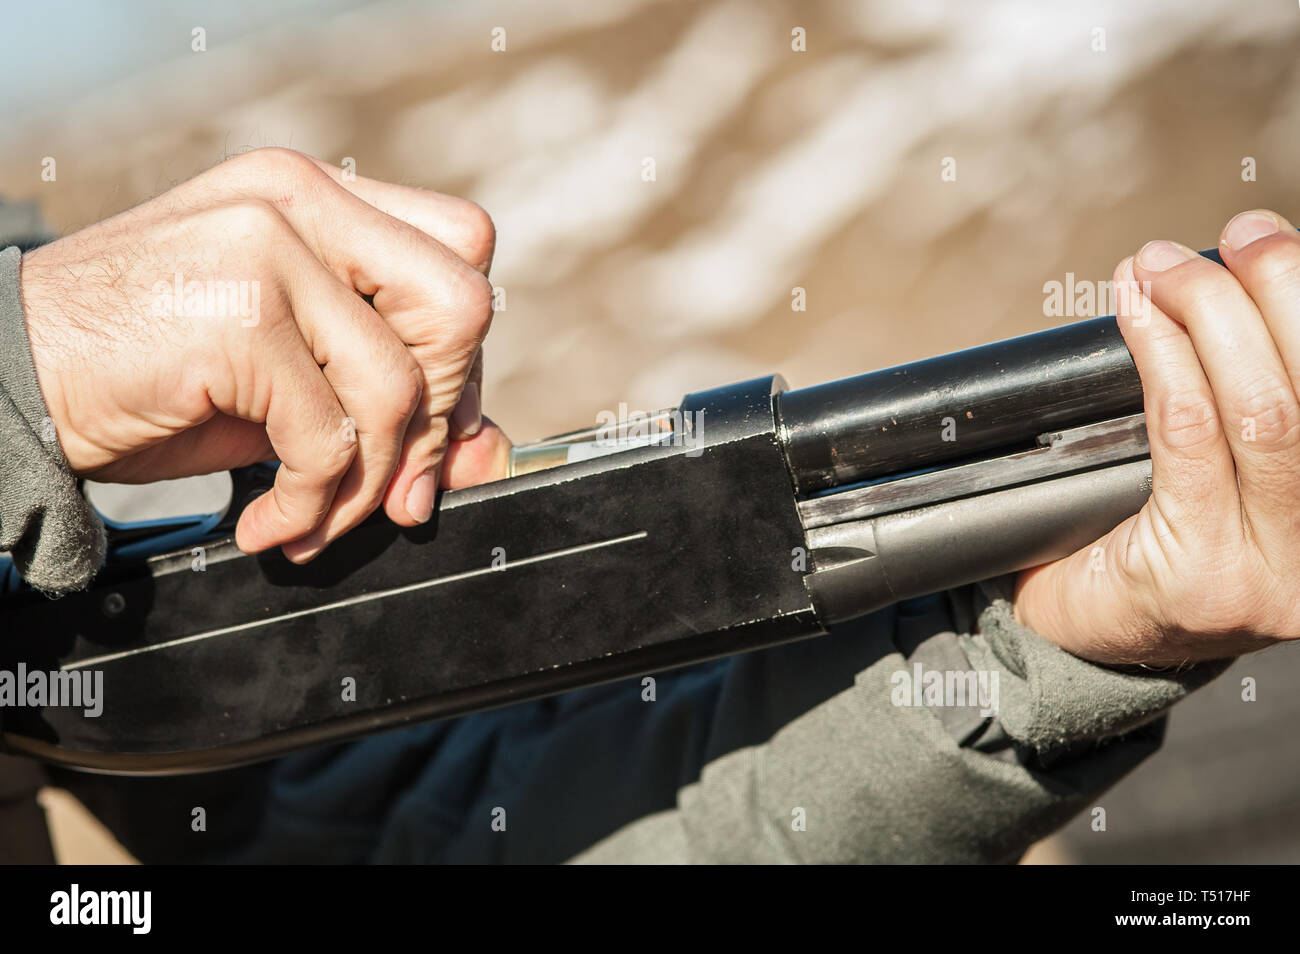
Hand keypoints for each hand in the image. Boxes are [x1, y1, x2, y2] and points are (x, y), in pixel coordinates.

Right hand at [20, 147, 508, 561]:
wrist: (5, 379)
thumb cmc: (143, 375)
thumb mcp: (289, 379)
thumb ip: (390, 399)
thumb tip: (491, 454)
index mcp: (315, 198)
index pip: (463, 250)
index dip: (463, 351)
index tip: (430, 424)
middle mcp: (296, 202)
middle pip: (461, 306)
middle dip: (440, 417)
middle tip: (392, 485)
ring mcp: (265, 246)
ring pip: (399, 386)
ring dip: (369, 483)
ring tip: (314, 516)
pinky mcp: (236, 312)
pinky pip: (329, 437)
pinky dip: (312, 503)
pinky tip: (272, 522)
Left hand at [1015, 209, 1299, 665]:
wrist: (1084, 638)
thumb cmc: (1152, 536)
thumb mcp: (1223, 465)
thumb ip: (1246, 394)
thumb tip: (1241, 278)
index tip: (1268, 237)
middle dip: (1275, 291)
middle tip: (1226, 238)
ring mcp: (1276, 571)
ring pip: (1265, 411)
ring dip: (1212, 316)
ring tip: (1163, 268)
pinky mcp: (1204, 576)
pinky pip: (1187, 436)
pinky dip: (1164, 357)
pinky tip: (1138, 311)